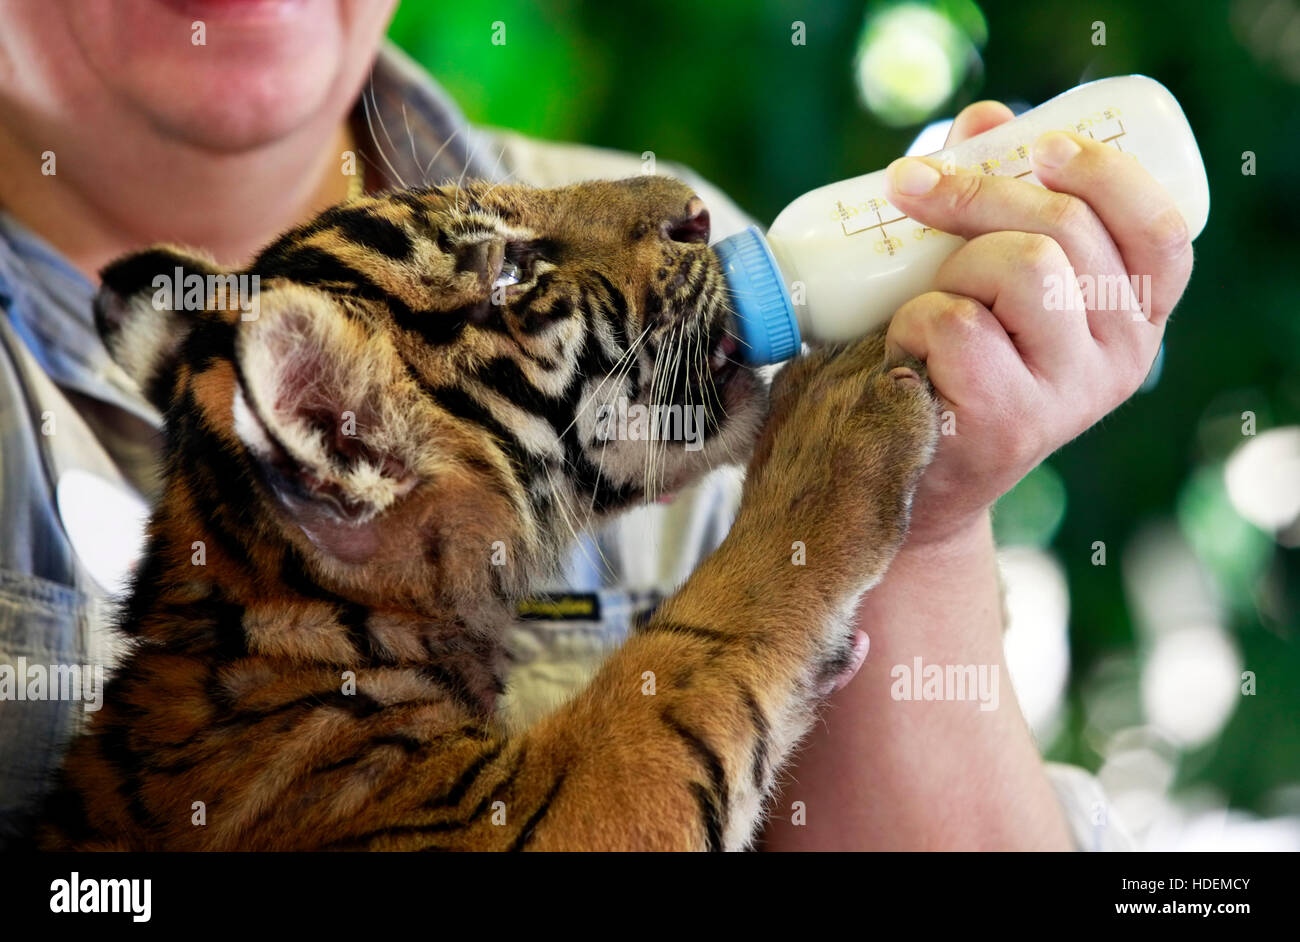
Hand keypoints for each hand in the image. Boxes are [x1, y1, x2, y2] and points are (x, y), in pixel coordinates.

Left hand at [880, 101, 1194, 544]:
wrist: (918, 471)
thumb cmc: (952, 360)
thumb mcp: (986, 278)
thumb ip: (995, 200)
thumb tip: (985, 117)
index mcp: (1135, 315)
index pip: (1160, 232)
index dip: (1106, 175)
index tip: (1042, 144)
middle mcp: (1122, 357)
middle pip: (1065, 233)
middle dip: (975, 193)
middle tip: (909, 184)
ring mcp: (1070, 394)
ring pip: (1020, 268)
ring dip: (949, 268)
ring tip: (926, 302)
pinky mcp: (1010, 422)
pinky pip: (956, 324)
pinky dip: (912, 321)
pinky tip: (907, 354)